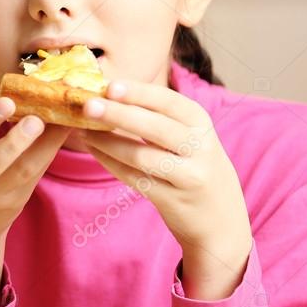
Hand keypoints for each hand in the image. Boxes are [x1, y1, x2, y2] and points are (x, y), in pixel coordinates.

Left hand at [80, 79, 252, 299]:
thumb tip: (111, 93)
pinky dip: (111, 163)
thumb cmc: (196, 166)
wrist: (222, 220)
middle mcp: (201, 148)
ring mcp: (189, 177)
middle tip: (87, 105)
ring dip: (108, 142)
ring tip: (84, 131)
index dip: (140, 93)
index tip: (110, 85)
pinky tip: (95, 150)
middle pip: (155, 127)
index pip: (169, 102)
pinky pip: (135, 178)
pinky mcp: (173, 200)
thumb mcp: (192, 137)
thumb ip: (161, 118)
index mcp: (202, 124)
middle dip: (118, 114)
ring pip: (141, 155)